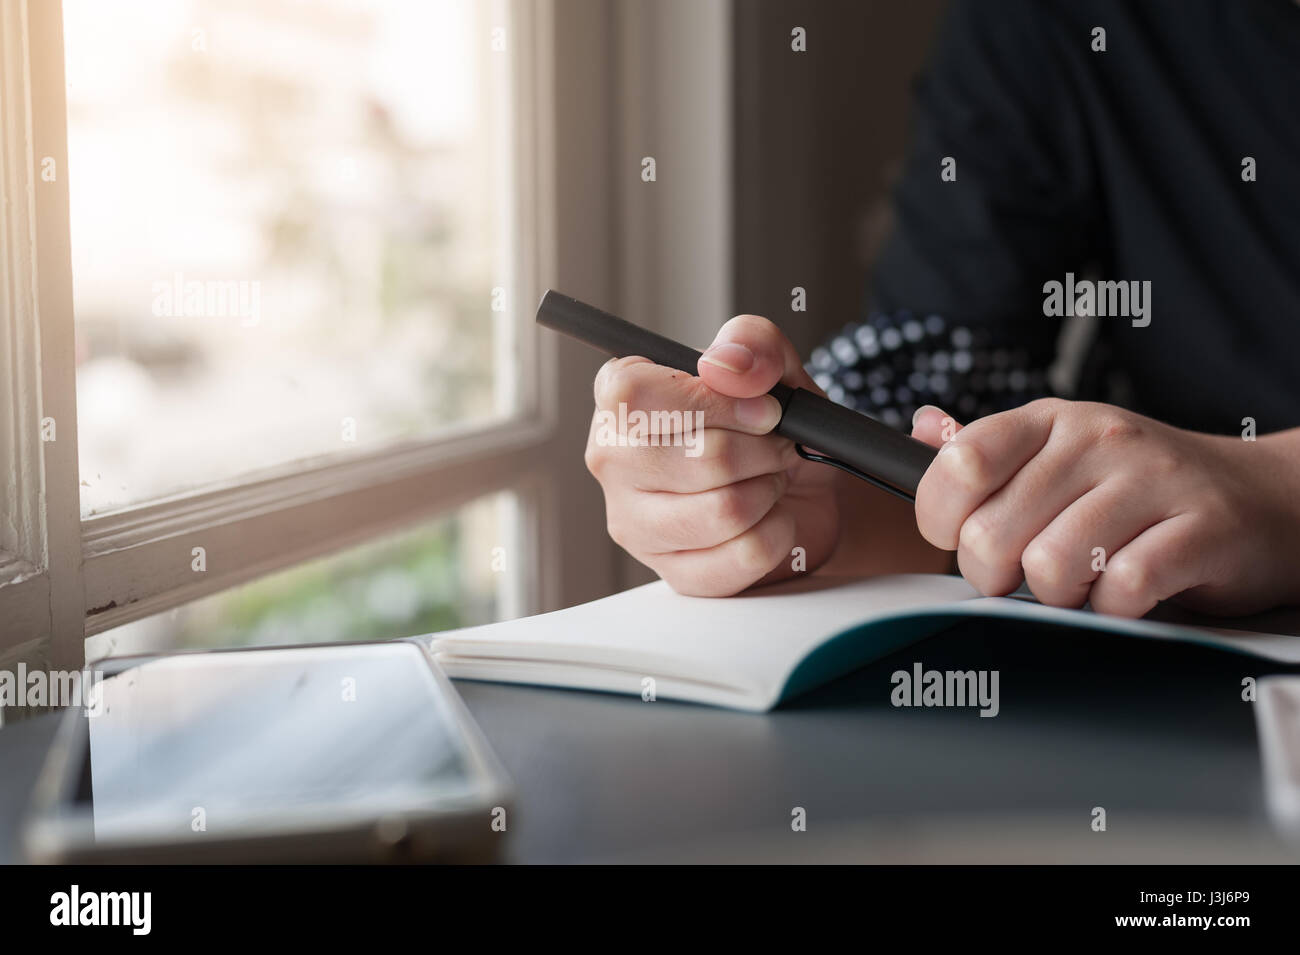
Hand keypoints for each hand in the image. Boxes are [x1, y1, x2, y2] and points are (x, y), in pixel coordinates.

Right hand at [584, 316, 840, 595]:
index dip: (711, 402)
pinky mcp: (672, 573)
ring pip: (723, 512)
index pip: (633, 394)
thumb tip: (725, 364)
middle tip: (775, 445)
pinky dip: (778, 533)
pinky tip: (769, 518)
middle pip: (698, 457)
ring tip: (769, 478)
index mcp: (619, 397)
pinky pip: (743, 556)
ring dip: (770, 490)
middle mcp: (612, 460)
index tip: (763, 408)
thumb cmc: (767, 426)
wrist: (799, 492)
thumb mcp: (774, 368)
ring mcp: (634, 524)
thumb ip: (753, 345)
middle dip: (761, 450)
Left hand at [911, 398, 1299, 616]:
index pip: (959, 464)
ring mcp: (1152, 480)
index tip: (959, 537)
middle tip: (1026, 574)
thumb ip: (987, 453)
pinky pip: (1122, 588)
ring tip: (1084, 581)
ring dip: (1060, 594)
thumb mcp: (1058, 454)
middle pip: (992, 533)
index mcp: (1049, 422)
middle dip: (998, 575)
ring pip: (1051, 565)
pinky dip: (1115, 606)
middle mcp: (1098, 439)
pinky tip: (1129, 589)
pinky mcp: (1200, 529)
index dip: (940, 518)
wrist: (1259, 498)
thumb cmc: (1140, 488)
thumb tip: (920, 431)